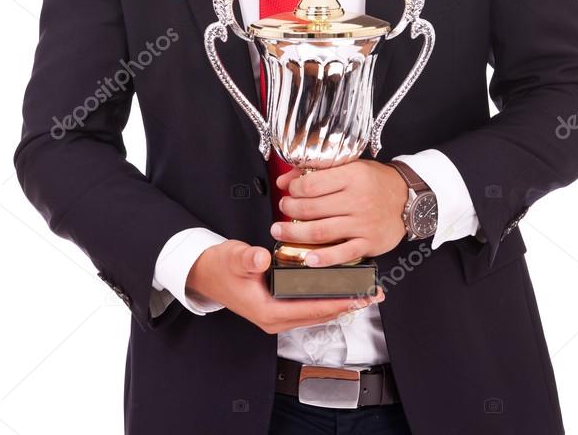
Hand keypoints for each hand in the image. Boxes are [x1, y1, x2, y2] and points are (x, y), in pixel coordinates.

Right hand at [186, 240, 384, 334]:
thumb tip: (262, 260)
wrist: (204, 274)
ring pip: (316, 312)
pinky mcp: (279, 307)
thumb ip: (248, 259)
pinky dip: (326, 298)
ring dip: (340, 302)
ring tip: (364, 291)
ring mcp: (278, 314)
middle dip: (347, 304)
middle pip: (319, 314)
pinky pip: (309, 306)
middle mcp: (276, 318)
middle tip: (373, 293)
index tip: (360, 296)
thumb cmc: (219, 267)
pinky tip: (340, 288)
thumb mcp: (233, 258)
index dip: (338, 302)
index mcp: (268, 311)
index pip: (311, 310)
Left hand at [272, 160, 408, 267]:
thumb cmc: (376, 181)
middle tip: (282, 209)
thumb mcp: (351, 166)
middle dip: (289, 210)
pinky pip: (342, 253)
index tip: (289, 190)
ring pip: (320, 232)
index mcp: (352, 176)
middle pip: (311, 209)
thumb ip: (318, 170)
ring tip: (280, 231)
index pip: (312, 184)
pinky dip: (323, 258)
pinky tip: (308, 258)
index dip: (293, 189)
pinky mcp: (369, 243)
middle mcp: (358, 200)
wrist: (407, 199)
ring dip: (294, 233)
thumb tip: (285, 178)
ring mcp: (363, 224)